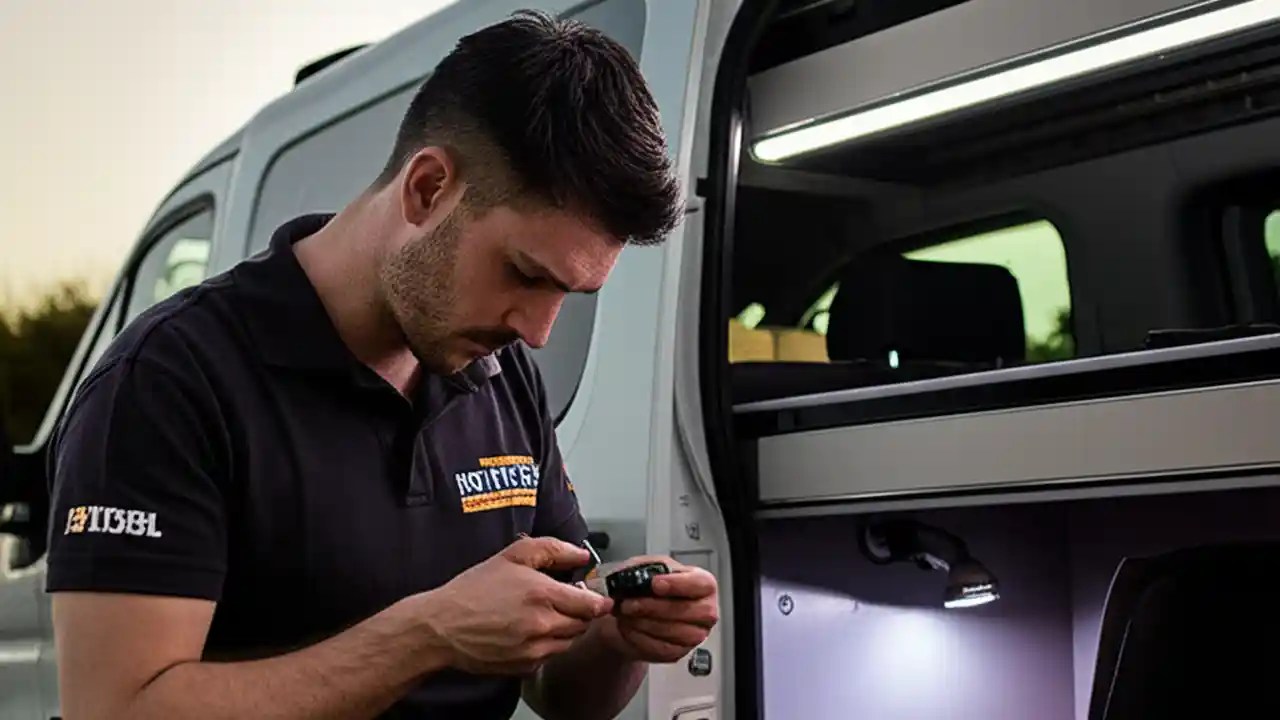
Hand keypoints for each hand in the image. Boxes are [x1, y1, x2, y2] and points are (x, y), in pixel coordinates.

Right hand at [417, 536, 613, 674]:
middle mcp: (543, 625)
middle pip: (584, 624)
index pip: (592, 604)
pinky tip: (529, 631)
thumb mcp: (512, 556)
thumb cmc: (474, 589)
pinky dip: (547, 645)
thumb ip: (552, 550)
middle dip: (581, 613)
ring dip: (566, 630)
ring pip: (569, 642)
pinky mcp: (525, 666)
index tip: (596, 597)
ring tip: (543, 615)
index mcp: (543, 594)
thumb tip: (582, 554)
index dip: (598, 600)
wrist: (442, 626)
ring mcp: (535, 649)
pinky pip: (550, 656)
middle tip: (565, 601)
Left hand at [599, 556, 718, 663]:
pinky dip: (642, 638)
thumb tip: (626, 586)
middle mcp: (705, 610)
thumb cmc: (645, 588)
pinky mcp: (679, 652)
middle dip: (657, 607)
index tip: (655, 584)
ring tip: (627, 615)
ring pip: (678, 633)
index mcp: (702, 584)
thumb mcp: (642, 568)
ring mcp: (695, 635)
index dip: (679, 584)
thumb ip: (638, 571)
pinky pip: (664, 649)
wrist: (632, 614)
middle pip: (691, 611)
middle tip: (630, 604)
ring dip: (646, 624)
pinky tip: (629, 628)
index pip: (702, 583)